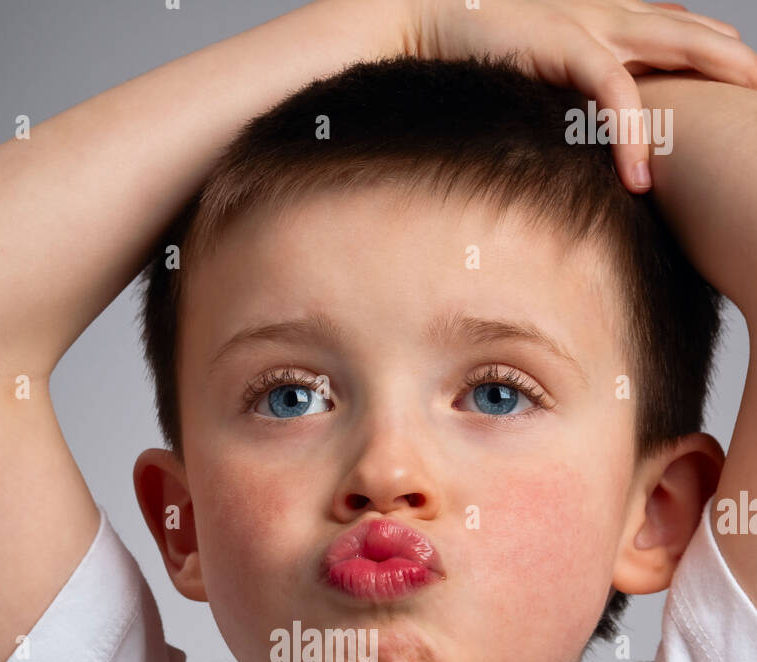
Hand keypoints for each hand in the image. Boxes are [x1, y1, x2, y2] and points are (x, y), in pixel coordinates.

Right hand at [396, 0, 756, 190]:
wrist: (410, 21)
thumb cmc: (456, 57)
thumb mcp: (523, 74)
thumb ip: (555, 97)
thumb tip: (566, 138)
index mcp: (591, 17)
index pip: (663, 26)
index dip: (703, 44)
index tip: (738, 68)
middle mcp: (598, 13)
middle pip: (682, 29)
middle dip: (729, 54)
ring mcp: (584, 23)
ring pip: (669, 46)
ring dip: (713, 71)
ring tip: (748, 102)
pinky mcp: (562, 44)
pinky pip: (613, 91)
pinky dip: (631, 134)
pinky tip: (643, 175)